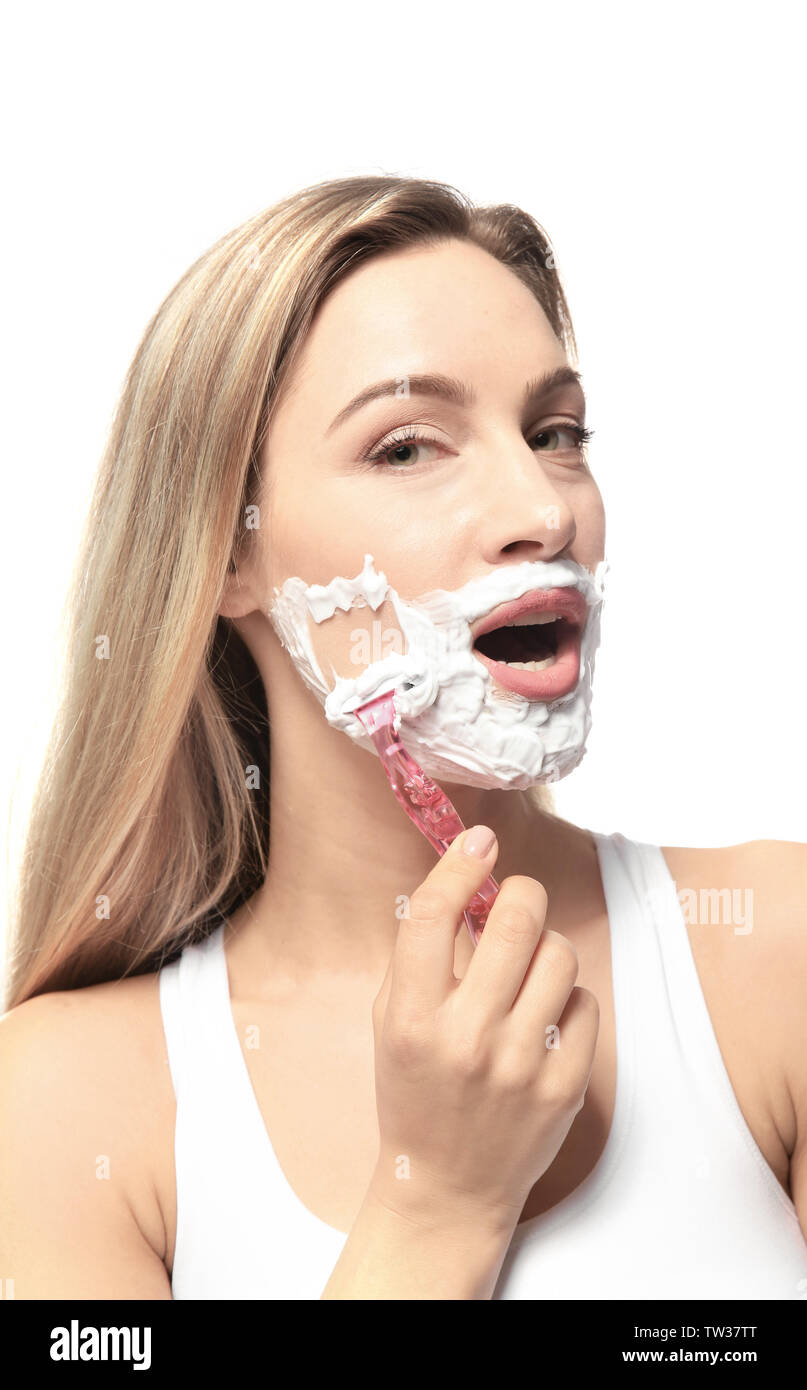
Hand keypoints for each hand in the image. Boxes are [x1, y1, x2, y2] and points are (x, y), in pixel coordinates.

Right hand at [369, 825, 598, 1233]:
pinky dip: (564, 1000)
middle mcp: (466, 1039)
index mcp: (413, 1019)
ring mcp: (521, 1065)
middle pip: (516, 921)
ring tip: (525, 972)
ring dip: (544, 948)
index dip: (459, 865)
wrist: (446, 1186)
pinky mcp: (565, 1087)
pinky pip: (584, 1002)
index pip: (433, 916)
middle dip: (520, 893)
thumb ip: (421, 954)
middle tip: (515, 899)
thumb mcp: (392, 1022)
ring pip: (559, 954)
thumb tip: (466, 876)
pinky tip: (542, 1021)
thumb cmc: (415, 1091)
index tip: (479, 841)